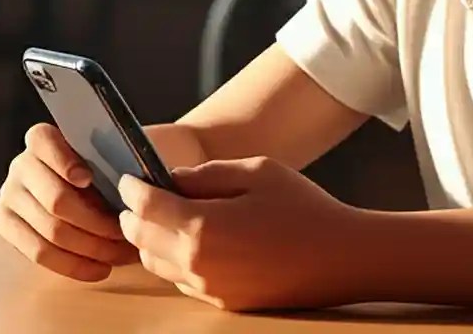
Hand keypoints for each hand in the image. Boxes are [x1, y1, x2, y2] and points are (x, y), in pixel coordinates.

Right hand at [0, 123, 137, 280]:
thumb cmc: (104, 172)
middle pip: (56, 199)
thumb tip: (133, 183)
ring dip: (92, 248)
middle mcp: (21, 165)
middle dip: (97, 222)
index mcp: (42, 139)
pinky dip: (74, 265)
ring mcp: (10, 195)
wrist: (80, 193)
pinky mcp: (6, 225)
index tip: (88, 179)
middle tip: (127, 233)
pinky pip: (39, 252)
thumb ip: (116, 162)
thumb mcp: (110, 158)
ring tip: (121, 255)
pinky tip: (101, 269)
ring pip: (51, 231)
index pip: (44, 142)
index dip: (64, 162)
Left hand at [117, 156, 364, 311]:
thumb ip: (206, 174)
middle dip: (133, 214)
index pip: (144, 206)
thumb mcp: (255, 171)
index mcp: (201, 226)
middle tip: (139, 196)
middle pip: (139, 238)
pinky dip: (174, 259)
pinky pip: (181, 280)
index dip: (131, 187)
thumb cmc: (304, 208)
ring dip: (150, 239)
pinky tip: (193, 240)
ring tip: (165, 216)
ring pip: (155, 263)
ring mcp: (209, 288)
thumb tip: (172, 180)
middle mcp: (197, 263)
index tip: (129, 177)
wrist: (343, 258)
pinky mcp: (224, 303)